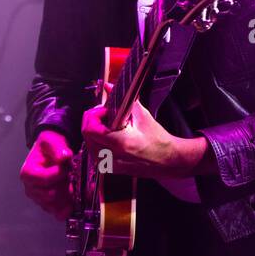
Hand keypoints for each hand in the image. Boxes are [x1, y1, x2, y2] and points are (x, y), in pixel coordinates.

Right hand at [20, 129, 73, 219]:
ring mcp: (39, 198)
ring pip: (54, 205)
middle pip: (49, 195)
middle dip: (63, 185)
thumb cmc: (48, 148)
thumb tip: (64, 157)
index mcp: (28, 173)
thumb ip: (57, 148)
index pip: (44, 179)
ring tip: (70, 183)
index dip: (58, 174)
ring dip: (65, 196)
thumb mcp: (51, 142)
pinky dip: (67, 207)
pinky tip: (72, 198)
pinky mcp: (48, 204)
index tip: (66, 166)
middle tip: (69, 175)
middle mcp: (30, 188)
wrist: (52, 152)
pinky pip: (57, 212)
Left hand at [80, 99, 212, 178]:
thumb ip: (124, 100)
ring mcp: (112, 165)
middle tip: (104, 114)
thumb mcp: (142, 116)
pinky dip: (98, 143)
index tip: (104, 110)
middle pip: (86, 136)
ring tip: (107, 125)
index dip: (93, 115)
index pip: (90, 129)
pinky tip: (109, 136)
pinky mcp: (112, 169)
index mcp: (121, 142)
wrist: (168, 160)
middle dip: (92, 121)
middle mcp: (113, 156)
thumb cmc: (158, 139)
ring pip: (89, 145)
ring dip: (93, 132)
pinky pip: (95, 154)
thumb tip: (109, 87)